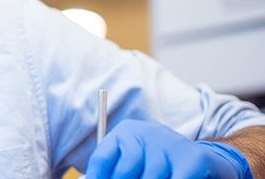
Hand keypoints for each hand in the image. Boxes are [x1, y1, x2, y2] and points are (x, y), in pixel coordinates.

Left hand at [84, 119, 252, 178]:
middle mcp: (146, 133)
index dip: (98, 178)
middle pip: (124, 171)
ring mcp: (170, 143)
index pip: (102, 159)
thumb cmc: (162, 166)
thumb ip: (116, 171)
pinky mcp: (193, 158)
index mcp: (126, 132)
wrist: (207, 161)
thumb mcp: (137, 165)